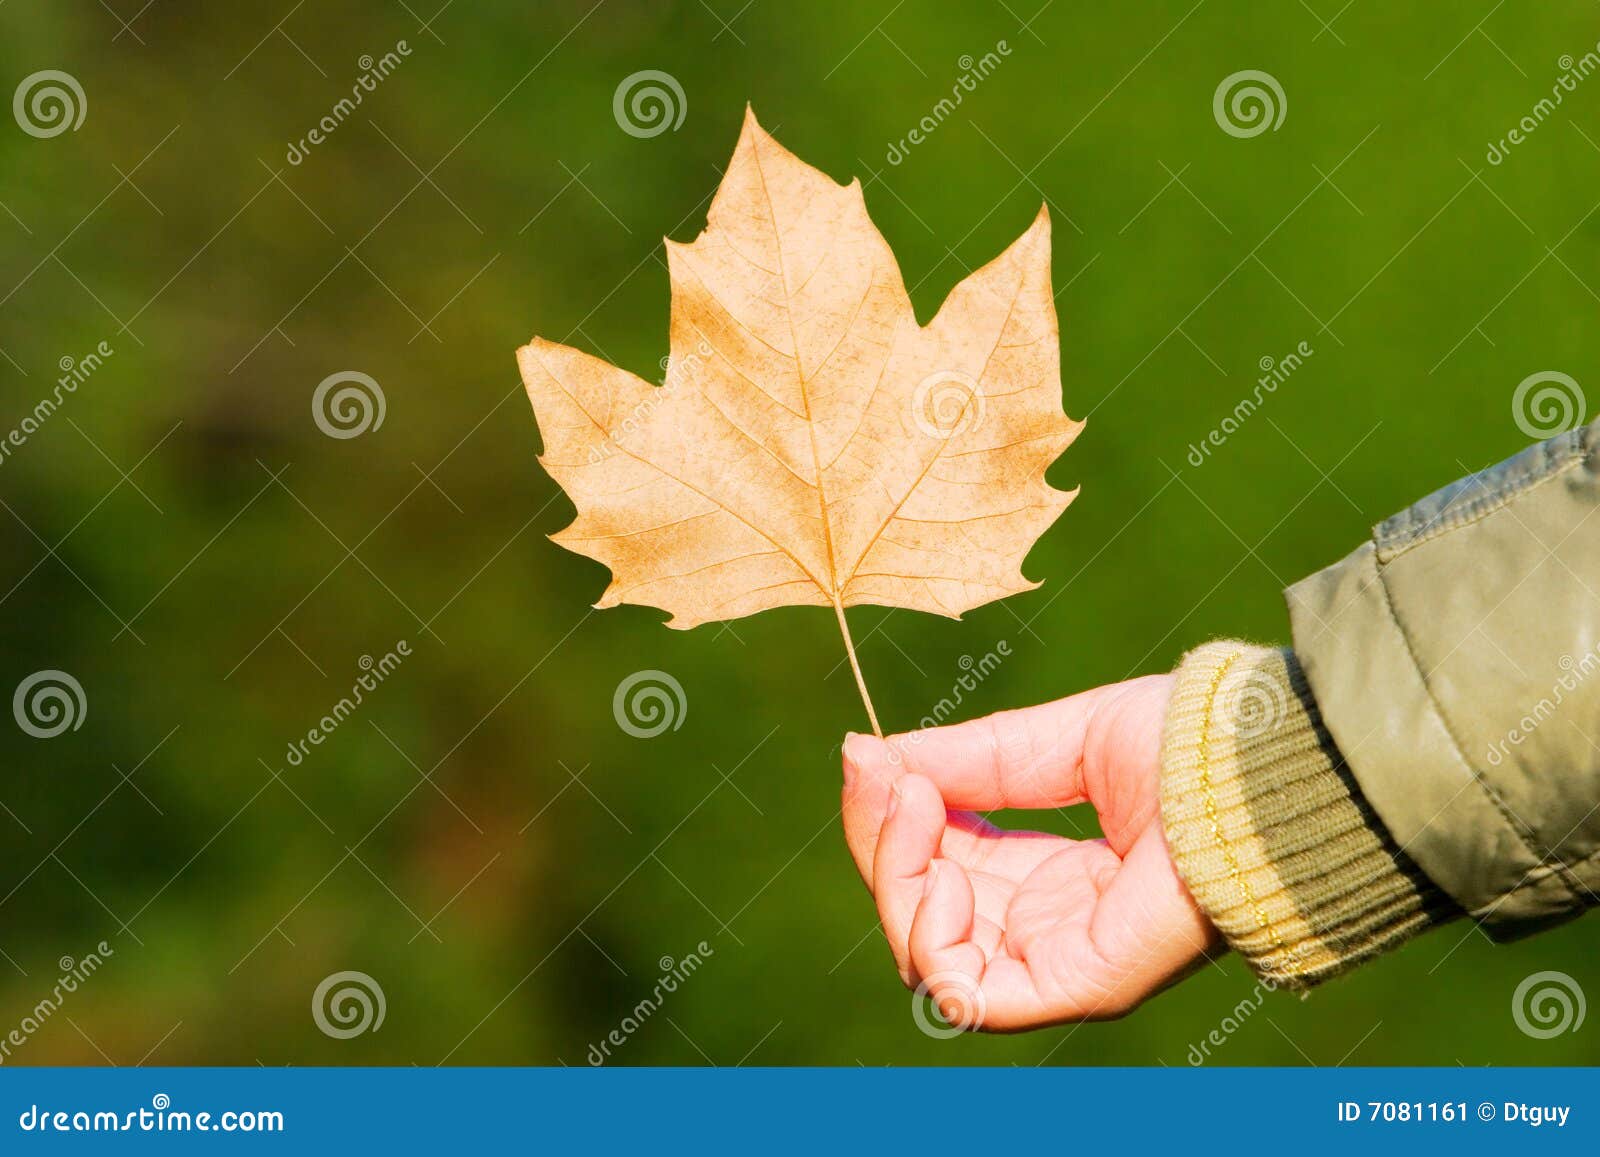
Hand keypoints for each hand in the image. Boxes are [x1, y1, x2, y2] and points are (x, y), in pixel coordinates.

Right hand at [840, 674, 1219, 1030]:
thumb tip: (863, 753)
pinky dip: (931, 941)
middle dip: (882, 847)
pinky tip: (941, 872)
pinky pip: (973, 1001)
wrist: (1263, 763)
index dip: (890, 821)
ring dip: (895, 885)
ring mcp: (1064, 962)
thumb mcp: (1053, 742)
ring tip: (919, 812)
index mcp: (1048, 876)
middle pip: (920, 918)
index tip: (871, 758)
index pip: (933, 869)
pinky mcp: (1082, 982)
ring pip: (931, 962)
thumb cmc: (1186, 745)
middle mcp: (1049, 928)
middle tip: (886, 779)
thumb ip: (966, 761)